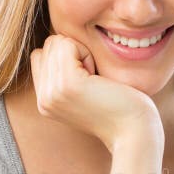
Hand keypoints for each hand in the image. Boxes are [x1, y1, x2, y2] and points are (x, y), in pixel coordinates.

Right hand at [29, 34, 162, 152]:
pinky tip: (98, 77)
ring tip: (96, 80)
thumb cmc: (119, 107)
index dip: (66, 58)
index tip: (87, 80)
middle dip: (73, 53)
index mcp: (45, 102)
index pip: (40, 56)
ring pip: (56, 43)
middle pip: (47, 46)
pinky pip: (67, 45)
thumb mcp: (84, 92)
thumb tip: (59, 42)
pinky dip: (87, 53)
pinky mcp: (67, 84)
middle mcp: (43, 99)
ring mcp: (52, 92)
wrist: (133, 131)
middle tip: (94, 81)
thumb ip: (64, 74)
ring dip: (81, 53)